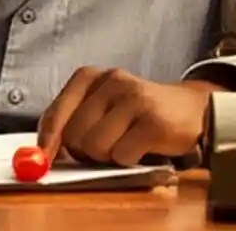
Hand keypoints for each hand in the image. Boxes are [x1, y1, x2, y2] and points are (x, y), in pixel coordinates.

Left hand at [36, 67, 219, 166]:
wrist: (191, 109)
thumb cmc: (137, 112)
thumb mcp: (102, 106)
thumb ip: (71, 122)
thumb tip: (44, 152)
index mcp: (92, 76)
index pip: (56, 112)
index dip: (48, 140)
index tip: (44, 158)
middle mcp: (112, 81)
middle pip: (74, 134)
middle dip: (83, 150)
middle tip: (103, 146)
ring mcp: (134, 99)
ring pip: (96, 147)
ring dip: (107, 156)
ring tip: (124, 142)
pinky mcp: (153, 121)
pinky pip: (122, 155)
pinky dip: (128, 160)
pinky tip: (141, 146)